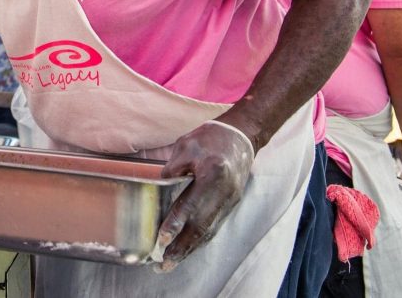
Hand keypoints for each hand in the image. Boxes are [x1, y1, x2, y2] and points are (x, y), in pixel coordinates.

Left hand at [154, 121, 254, 271]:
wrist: (240, 137)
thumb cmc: (210, 138)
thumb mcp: (187, 145)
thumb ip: (174, 166)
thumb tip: (161, 183)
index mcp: (213, 175)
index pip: (191, 204)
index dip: (176, 223)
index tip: (161, 239)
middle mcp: (224, 193)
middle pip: (202, 226)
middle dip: (182, 248)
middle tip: (162, 264)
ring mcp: (230, 202)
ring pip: (208, 231)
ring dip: (189, 250)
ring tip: (169, 264)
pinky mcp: (230, 205)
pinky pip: (213, 227)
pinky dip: (199, 241)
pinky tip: (186, 250)